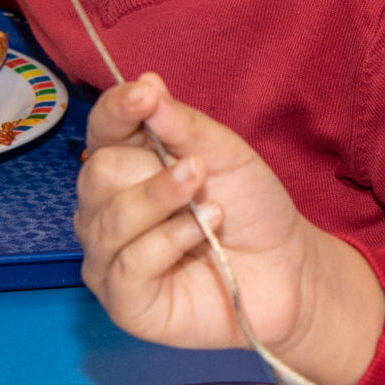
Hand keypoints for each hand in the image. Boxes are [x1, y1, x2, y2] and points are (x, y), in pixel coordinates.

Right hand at [75, 74, 384, 384]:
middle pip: (98, 173)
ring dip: (163, 203)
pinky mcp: (123, 301)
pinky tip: (202, 235)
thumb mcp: (223, 153)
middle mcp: (104, 207)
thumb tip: (146, 83)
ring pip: (110, 219)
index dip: (118, 109)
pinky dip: (168, 243)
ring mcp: (108, 255)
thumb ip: (181, 123)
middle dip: (151, 171)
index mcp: (124, 162)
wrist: (286, 271)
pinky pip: (128, 264)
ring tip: (213, 206)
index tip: (145, 94)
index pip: (102, 128)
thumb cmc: (249, 207)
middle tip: (199, 170)